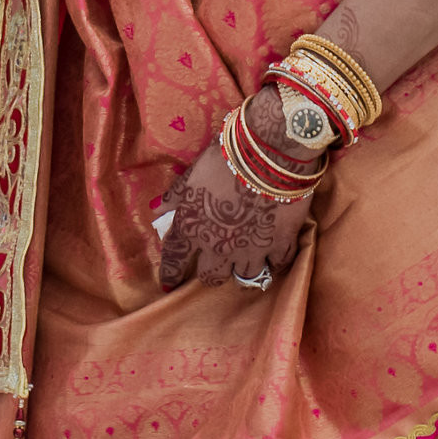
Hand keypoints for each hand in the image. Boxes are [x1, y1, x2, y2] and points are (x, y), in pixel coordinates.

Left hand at [149, 126, 313, 293]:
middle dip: (213, 273)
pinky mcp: (280, 245)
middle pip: (212, 277)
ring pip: (246, 276)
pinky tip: (275, 253)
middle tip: (219, 263)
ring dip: (245, 268)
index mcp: (193, 227)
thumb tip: (157, 209)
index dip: (170, 274)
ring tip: (249, 258)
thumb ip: (176, 195)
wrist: (269, 153)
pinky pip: (278, 264)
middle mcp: (219, 246)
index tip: (168, 286)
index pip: (175, 258)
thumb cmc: (225, 158)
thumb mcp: (193, 173)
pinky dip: (275, 260)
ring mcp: (251, 249)